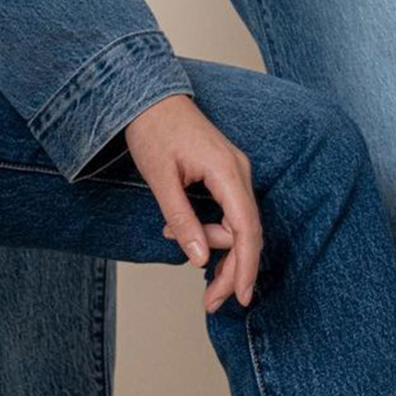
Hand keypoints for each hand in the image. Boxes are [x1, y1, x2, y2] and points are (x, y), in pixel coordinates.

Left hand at [124, 94, 260, 315]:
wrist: (148, 95)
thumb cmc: (153, 129)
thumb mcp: (160, 178)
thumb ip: (181, 218)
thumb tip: (198, 258)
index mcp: (227, 171)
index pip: (246, 229)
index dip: (246, 267)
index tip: (240, 297)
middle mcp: (239, 171)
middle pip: (246, 233)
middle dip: (230, 269)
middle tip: (210, 300)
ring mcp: (236, 171)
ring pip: (238, 225)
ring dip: (214, 246)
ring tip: (177, 242)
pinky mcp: (227, 173)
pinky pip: (229, 211)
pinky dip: (212, 229)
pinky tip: (187, 233)